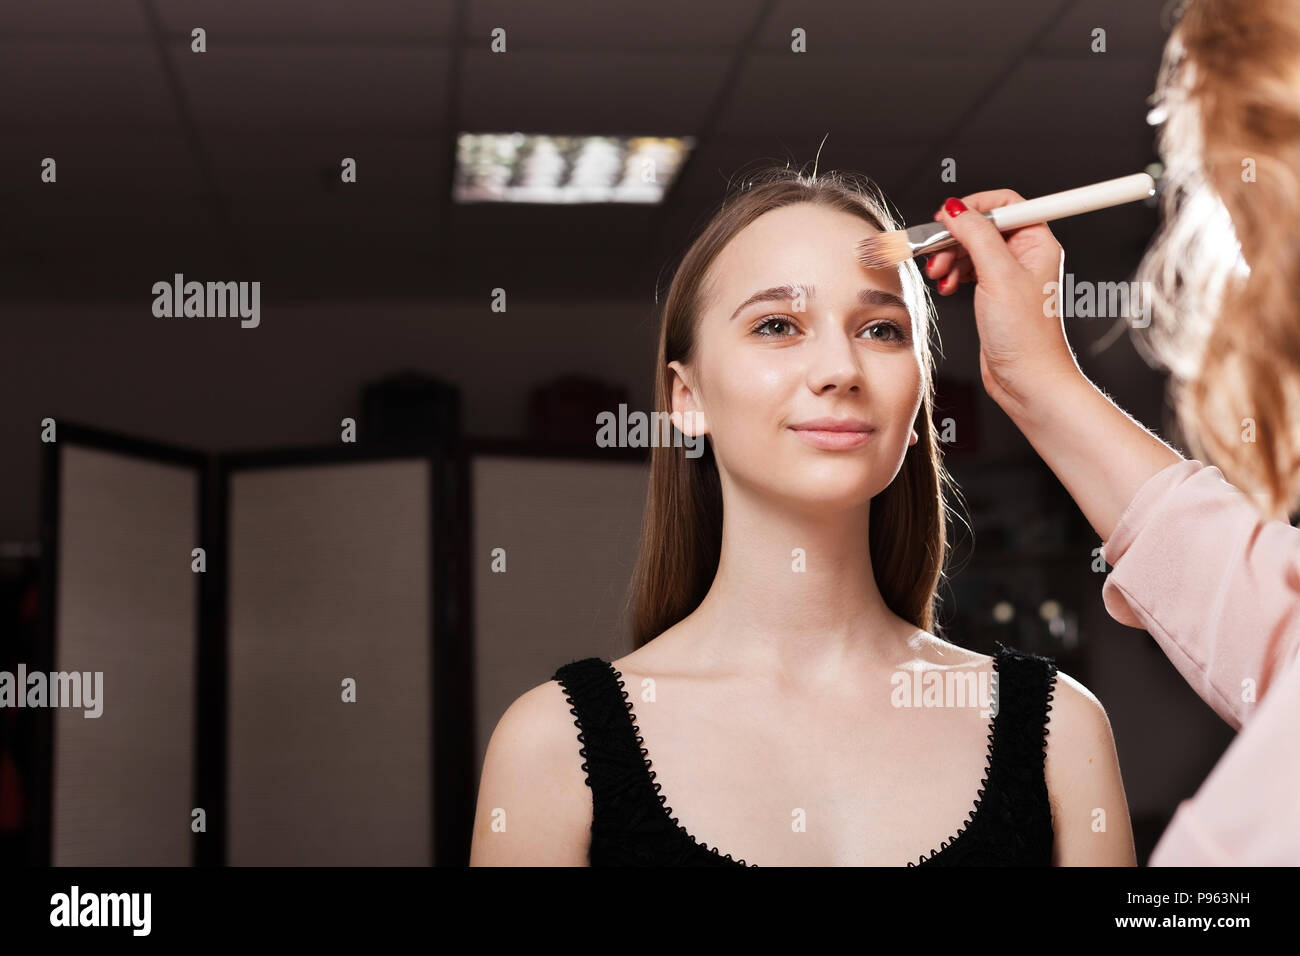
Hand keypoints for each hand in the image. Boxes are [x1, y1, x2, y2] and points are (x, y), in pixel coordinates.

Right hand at [926, 191, 1079, 416]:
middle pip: (981, 227)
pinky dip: (952, 275)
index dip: (973, 207)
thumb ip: (977, 236)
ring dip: (949, 258)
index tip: (948, 218)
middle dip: (954, 238)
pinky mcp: (993, 294)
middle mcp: (1024, 255)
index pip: (1004, 204)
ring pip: (970, 249)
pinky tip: (947, 287)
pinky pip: (967, 271)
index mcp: (1036, 242)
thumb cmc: (1027, 337)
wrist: (1027, 379)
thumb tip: (956, 209)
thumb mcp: (999, 276)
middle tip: (935, 254)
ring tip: (940, 276)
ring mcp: (1008, 275)